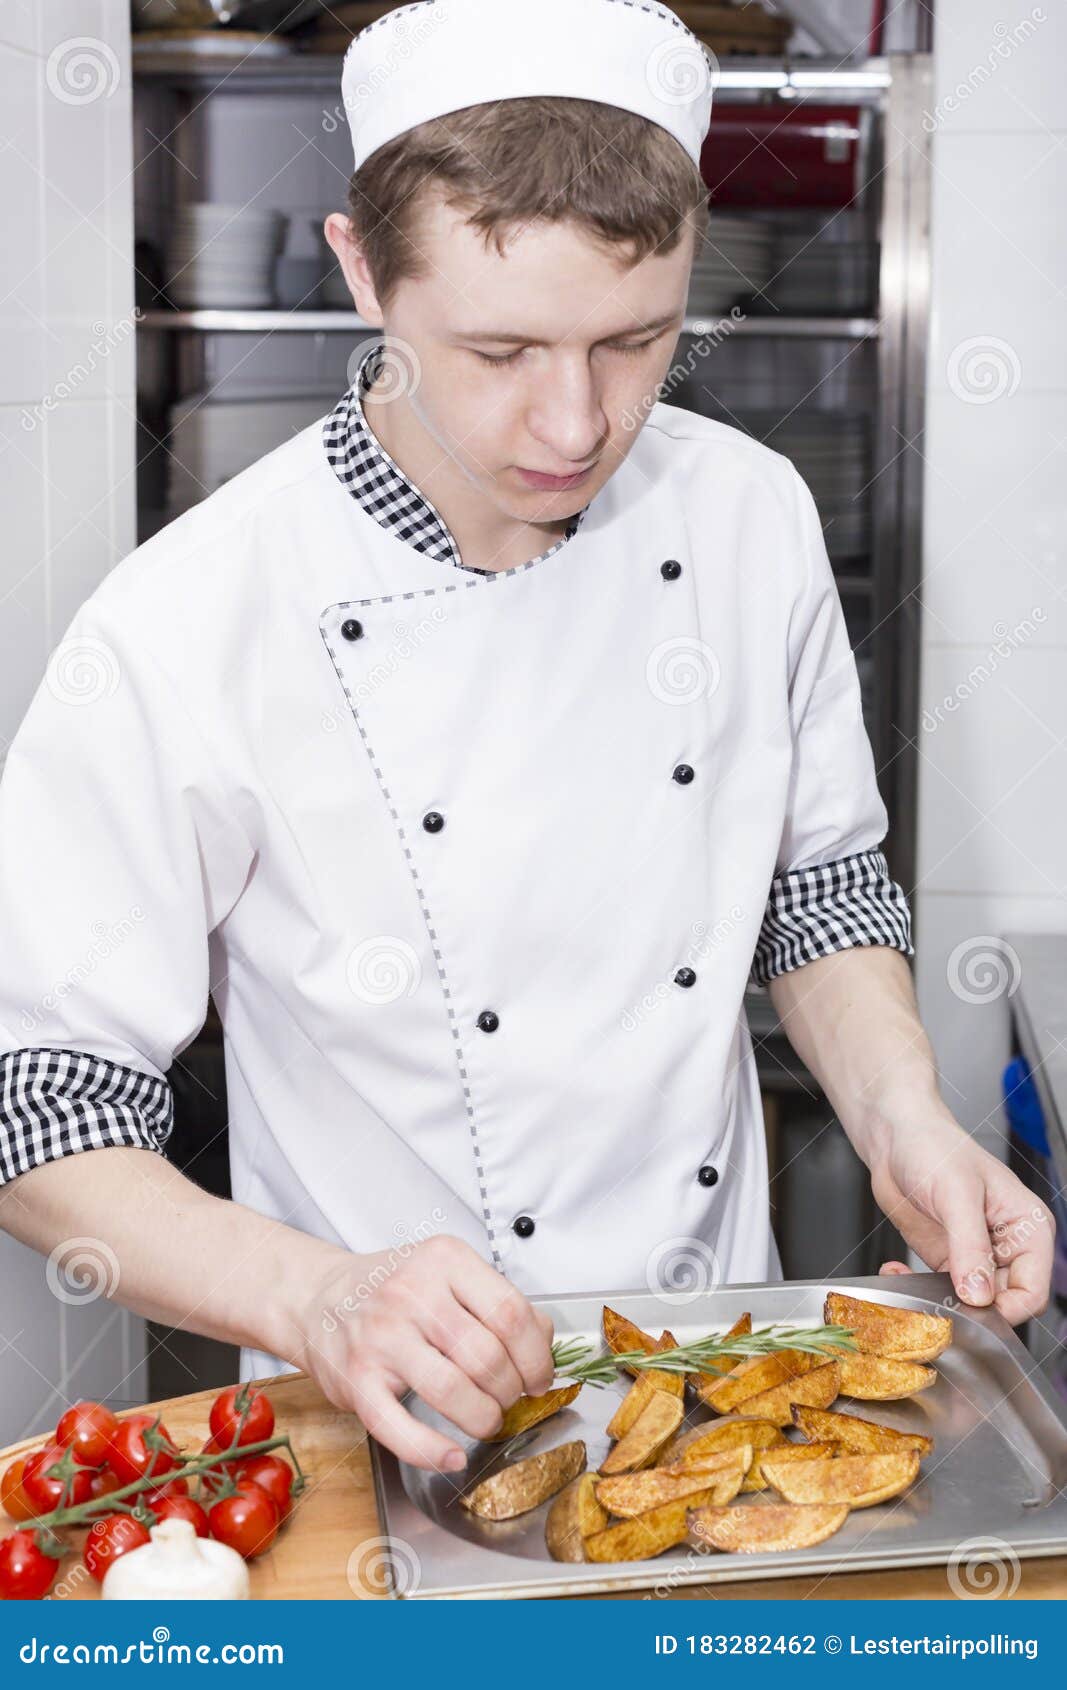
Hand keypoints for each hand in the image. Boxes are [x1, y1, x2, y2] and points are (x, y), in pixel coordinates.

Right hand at [292, 1235, 555, 1472]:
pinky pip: (400, 1428)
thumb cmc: (389, 1290)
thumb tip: (543, 1343)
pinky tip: (451, 1456)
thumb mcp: (446, 1273)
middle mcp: (412, 1294)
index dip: (536, 1356)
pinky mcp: (356, 1381)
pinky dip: (432, 1452)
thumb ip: (495, 1300)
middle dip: (510, 1391)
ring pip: (454, 1392)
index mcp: (444, 1261)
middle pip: (488, 1357)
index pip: (512, 1313)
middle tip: (508, 1399)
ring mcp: (381, 1338)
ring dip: (483, 1418)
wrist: (316, 1298)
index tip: (538, 1377)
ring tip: (485, 1419)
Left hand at [868, 1110, 1052, 1324]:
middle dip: (969, 1307)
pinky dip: (917, 1288)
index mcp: (1028, 1227)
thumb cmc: (934, 1146)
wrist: (894, 1137)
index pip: (1033, 1290)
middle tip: (935, 1299)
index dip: (1006, 1307)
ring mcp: (976, 1254)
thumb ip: (970, 1248)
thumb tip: (979, 1295)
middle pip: (1004, 1302)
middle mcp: (1008, 1245)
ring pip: (971, 1302)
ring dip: (939, 1300)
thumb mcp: (956, 1194)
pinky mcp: (946, 1258)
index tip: (972, 1307)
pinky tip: (897, 1269)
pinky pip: (941, 1290)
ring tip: (909, 1281)